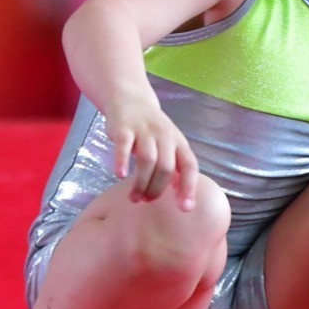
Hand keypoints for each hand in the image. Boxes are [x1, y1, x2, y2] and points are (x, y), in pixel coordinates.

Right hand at [103, 86, 198, 208]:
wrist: (131, 100)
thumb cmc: (152, 131)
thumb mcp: (169, 147)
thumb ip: (176, 170)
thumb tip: (184, 201)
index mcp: (179, 142)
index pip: (189, 166)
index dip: (189, 187)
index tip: (186, 208)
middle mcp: (165, 135)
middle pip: (166, 167)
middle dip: (156, 189)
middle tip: (146, 201)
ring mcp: (144, 131)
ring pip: (147, 160)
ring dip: (140, 183)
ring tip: (134, 198)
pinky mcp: (124, 128)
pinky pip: (124, 146)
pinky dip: (122, 161)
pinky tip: (119, 175)